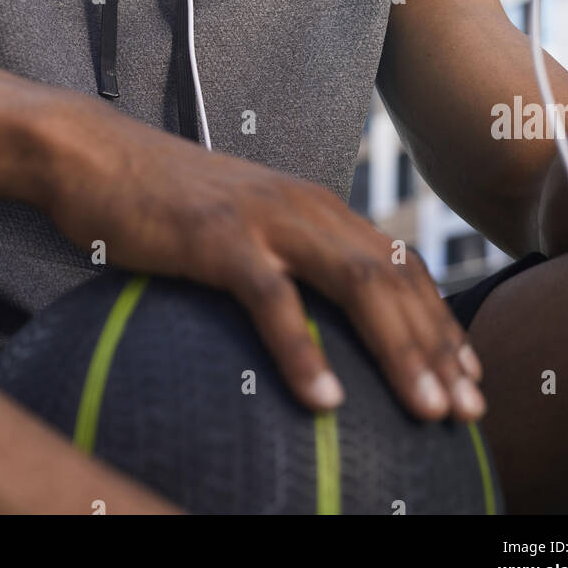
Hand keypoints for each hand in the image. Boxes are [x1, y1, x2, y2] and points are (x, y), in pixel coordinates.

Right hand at [39, 94, 485, 421]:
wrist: (96, 154)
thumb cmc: (166, 203)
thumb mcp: (243, 228)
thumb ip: (286, 261)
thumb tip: (318, 324)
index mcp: (317, 208)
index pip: (400, 270)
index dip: (441, 325)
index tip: (472, 379)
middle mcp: (305, 207)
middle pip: (393, 281)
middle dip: (439, 349)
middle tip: (470, 413)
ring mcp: (263, 219)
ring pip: (355, 285)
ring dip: (398, 352)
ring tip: (429, 411)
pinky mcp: (217, 238)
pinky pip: (272, 299)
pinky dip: (303, 350)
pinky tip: (326, 399)